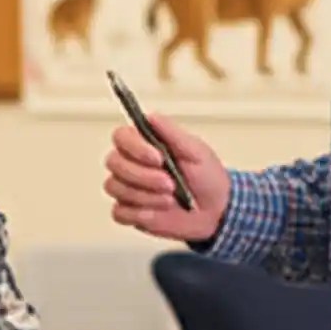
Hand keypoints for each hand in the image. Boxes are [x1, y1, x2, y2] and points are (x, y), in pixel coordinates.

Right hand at [104, 112, 230, 241]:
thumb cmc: (207, 178)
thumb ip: (171, 132)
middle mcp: (131, 165)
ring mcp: (128, 189)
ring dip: (145, 195)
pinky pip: (119, 211)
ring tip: (170, 199)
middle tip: (170, 184)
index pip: (121, 137)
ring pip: (115, 187)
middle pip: (114, 162)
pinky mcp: (129, 212)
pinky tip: (157, 212)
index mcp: (144, 146)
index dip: (135, 147)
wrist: (216, 211)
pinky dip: (138, 213)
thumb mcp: (195, 151)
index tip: (158, 158)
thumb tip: (150, 116)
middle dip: (143, 176)